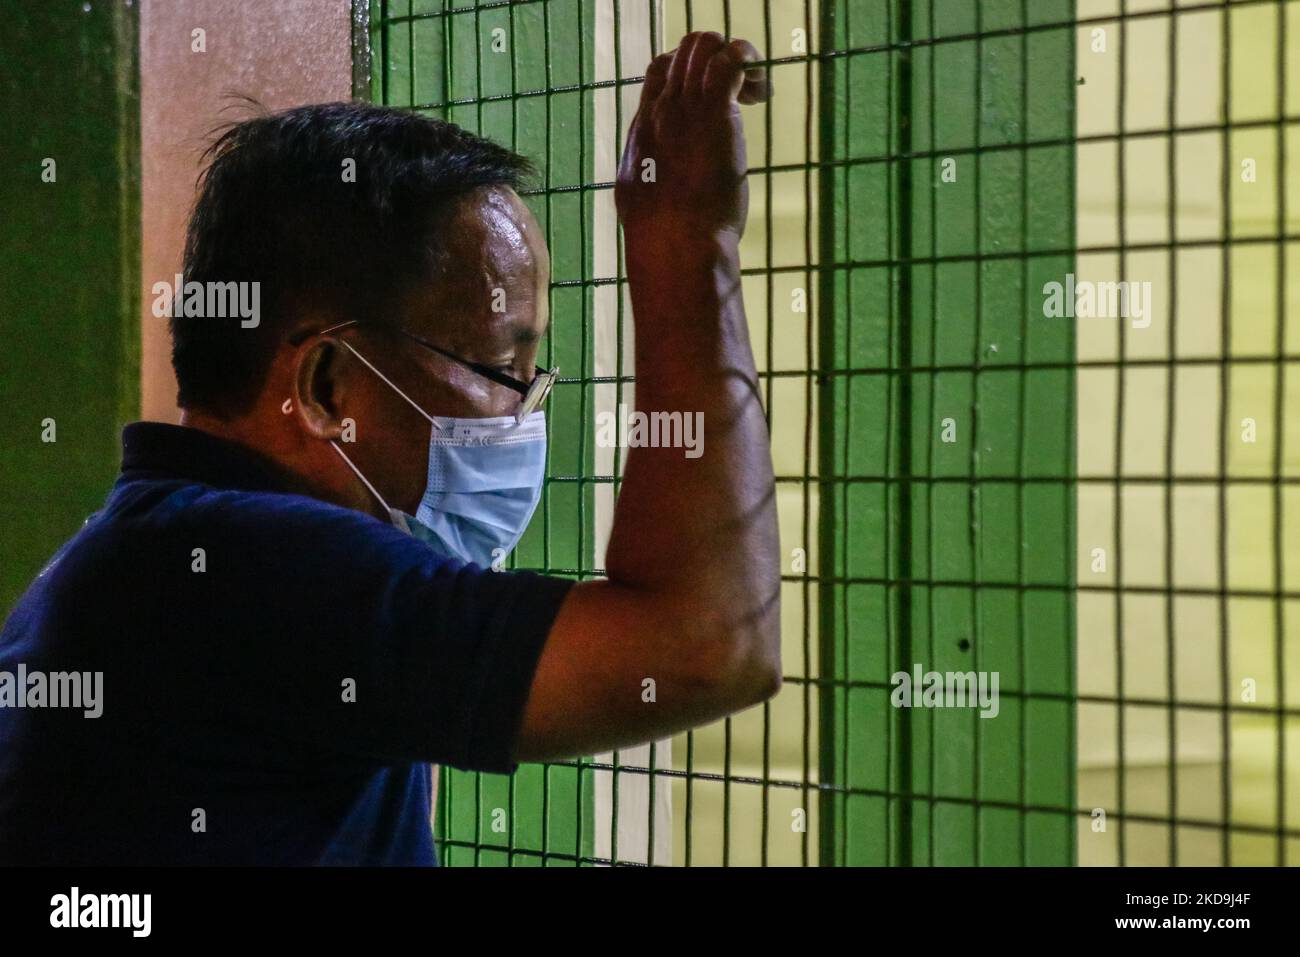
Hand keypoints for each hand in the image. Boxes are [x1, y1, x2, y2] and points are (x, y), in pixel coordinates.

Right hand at [615, 32, 772, 243]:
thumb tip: (652, 190)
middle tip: (738, 97)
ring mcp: (686, 108)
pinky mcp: (715, 113)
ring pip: (706, 45)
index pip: (660, 71)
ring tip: (752, 94)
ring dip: (737, 60)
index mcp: (644, 127)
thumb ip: (649, 181)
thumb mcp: (641, 202)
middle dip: (716, 61)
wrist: (674, 244)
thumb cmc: (662, 238)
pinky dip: (752, 66)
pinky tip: (761, 96)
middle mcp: (662, 109)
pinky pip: (733, 60)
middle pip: (685, 50)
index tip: (710, 104)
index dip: (689, 74)